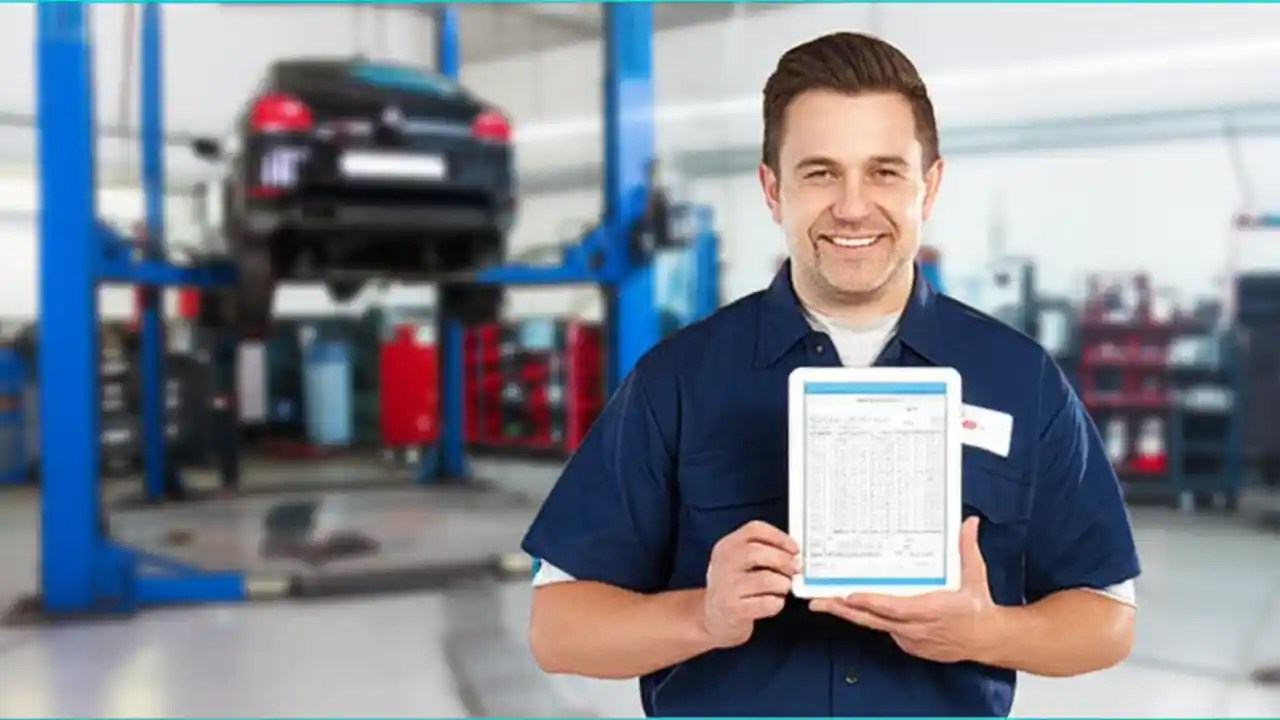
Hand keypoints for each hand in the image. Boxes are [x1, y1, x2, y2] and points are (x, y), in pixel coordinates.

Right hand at [702, 520, 801, 648]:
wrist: (714, 617)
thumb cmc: (735, 585)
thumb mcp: (738, 561)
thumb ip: (761, 550)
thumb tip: (794, 552)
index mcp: (726, 546)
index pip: (754, 529)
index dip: (779, 537)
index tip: (795, 549)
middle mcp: (723, 564)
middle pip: (758, 552)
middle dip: (783, 560)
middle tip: (795, 569)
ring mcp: (726, 587)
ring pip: (766, 580)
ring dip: (783, 584)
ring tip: (783, 587)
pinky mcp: (734, 610)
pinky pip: (767, 603)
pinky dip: (777, 603)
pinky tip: (774, 602)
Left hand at [809, 517, 1003, 663]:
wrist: (987, 640)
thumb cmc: (978, 608)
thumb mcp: (975, 576)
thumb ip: (967, 549)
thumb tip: (968, 522)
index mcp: (932, 610)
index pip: (895, 608)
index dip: (871, 602)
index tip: (850, 596)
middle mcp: (917, 628)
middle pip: (874, 620)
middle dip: (844, 611)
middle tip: (819, 602)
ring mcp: (911, 639)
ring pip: (875, 626)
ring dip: (851, 616)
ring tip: (824, 603)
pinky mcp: (909, 645)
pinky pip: (885, 630)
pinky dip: (870, 620)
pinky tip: (850, 610)